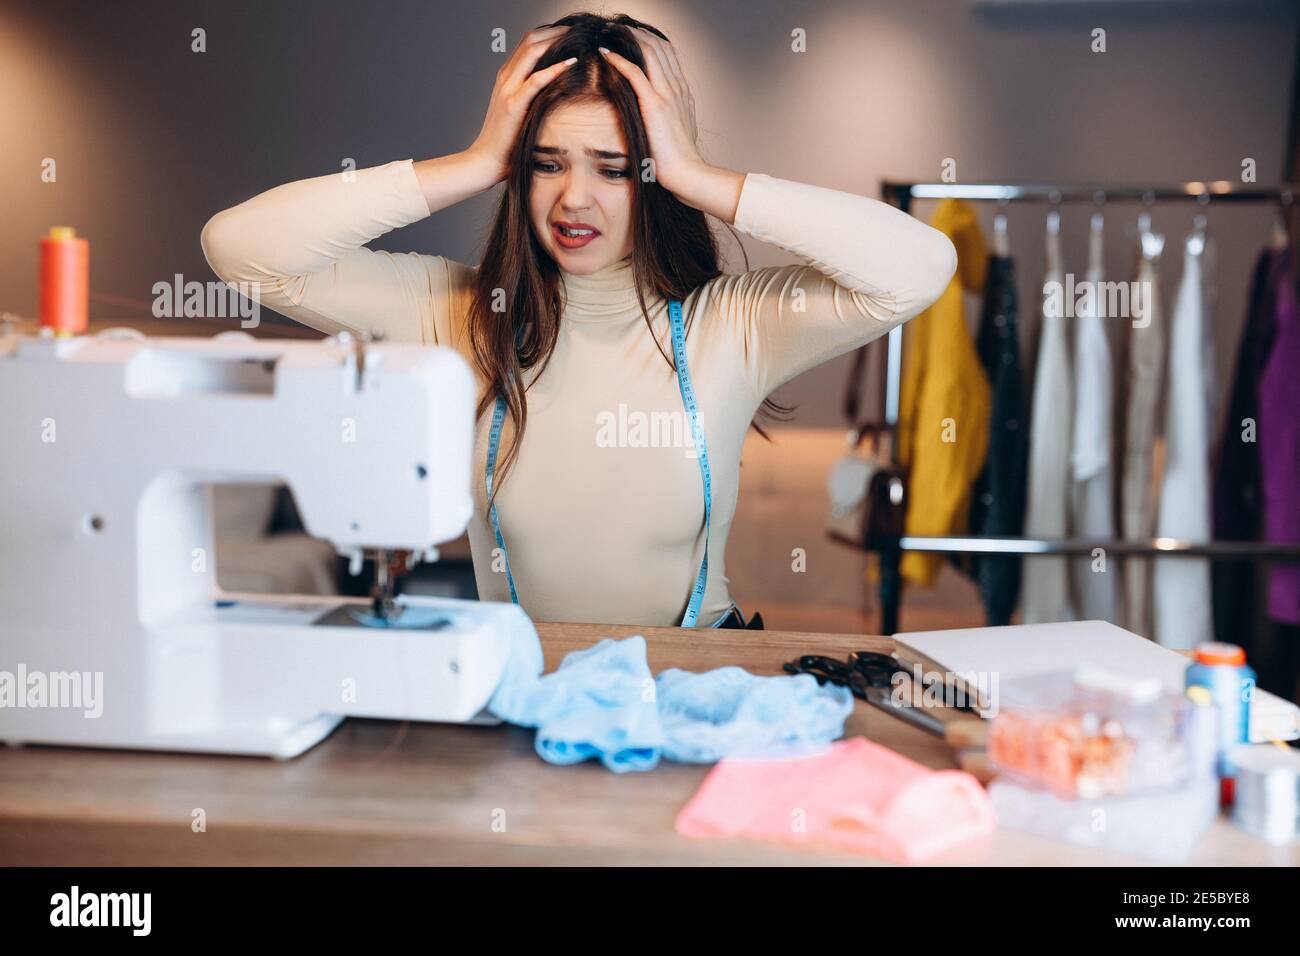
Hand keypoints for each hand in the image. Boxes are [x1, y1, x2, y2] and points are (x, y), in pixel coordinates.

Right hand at [467, 26, 577, 183]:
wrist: (485, 160)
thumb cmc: (506, 141)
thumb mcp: (520, 112)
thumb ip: (532, 97)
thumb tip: (557, 91)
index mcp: (506, 77)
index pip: (527, 43)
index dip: (549, 33)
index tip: (569, 33)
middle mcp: (505, 77)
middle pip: (530, 40)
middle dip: (555, 31)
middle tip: (577, 31)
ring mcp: (507, 89)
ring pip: (531, 52)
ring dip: (555, 42)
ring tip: (576, 40)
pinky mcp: (513, 104)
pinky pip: (535, 80)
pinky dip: (554, 69)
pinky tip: (571, 64)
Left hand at [599, 28, 703, 194]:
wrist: (686, 172)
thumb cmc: (678, 159)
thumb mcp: (677, 130)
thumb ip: (668, 115)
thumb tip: (657, 113)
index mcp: (682, 92)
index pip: (668, 53)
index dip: (650, 40)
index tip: (632, 36)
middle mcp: (677, 87)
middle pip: (660, 45)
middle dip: (637, 32)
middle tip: (617, 29)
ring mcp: (667, 94)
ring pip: (649, 51)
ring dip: (628, 38)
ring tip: (610, 33)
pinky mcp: (654, 104)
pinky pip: (634, 72)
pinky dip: (618, 59)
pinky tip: (605, 53)